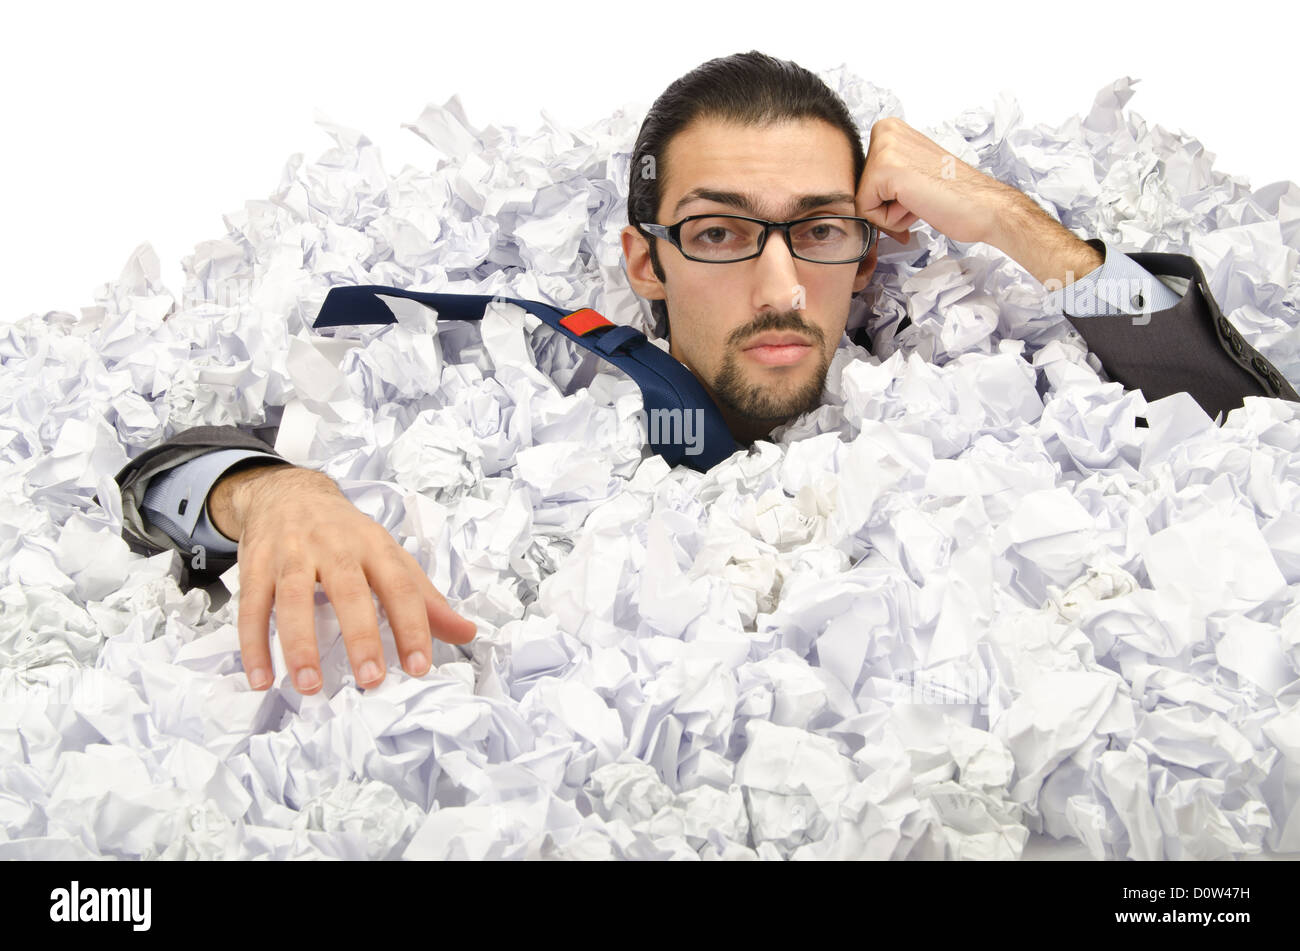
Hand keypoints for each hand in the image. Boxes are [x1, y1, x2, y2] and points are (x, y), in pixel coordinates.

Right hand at [212, 465, 476, 694]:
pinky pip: (251, 608)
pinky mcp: (256, 565)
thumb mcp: (388, 557)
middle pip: (348, 591)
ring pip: (293, 598)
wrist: (289, 493)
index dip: (412, 626)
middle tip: (371, 680)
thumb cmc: (347, 535)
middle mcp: (334, 547)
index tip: (419, 667)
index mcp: (375, 546)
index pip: (400, 587)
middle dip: (361, 636)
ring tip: (310, 686)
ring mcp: (292, 554)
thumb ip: (424, 599)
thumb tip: (467, 634)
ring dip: (300, 645)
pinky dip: (253, 645)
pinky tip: (261, 679)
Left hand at [855, 116, 1016, 245]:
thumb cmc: (953, 195)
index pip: (862, 180)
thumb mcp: (909, 174)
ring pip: (862, 202)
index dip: (886, 199)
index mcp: (889, 130)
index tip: (914, 195)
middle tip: (920, 199)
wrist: (983, 207)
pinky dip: (891, 220)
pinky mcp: (885, 168)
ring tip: (920, 200)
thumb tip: (856, 199)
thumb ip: (883, 178)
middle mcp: (885, 131)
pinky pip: (866, 211)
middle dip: (886, 206)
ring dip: (890, 214)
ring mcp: (885, 147)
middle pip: (858, 189)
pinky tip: (917, 205)